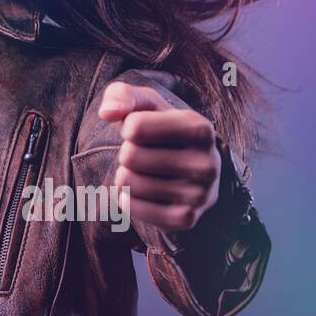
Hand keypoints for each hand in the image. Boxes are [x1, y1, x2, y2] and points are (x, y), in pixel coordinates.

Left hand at [97, 81, 219, 233]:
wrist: (187, 172)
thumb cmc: (160, 130)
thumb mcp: (145, 104)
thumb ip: (123, 95)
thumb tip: (107, 112)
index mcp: (201, 128)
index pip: (134, 126)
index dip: (128, 127)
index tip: (142, 130)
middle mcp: (208, 164)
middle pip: (129, 156)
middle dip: (127, 154)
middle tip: (146, 155)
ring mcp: (200, 195)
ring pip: (128, 183)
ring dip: (126, 176)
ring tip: (146, 172)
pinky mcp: (186, 219)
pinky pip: (131, 207)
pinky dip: (127, 199)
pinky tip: (144, 192)